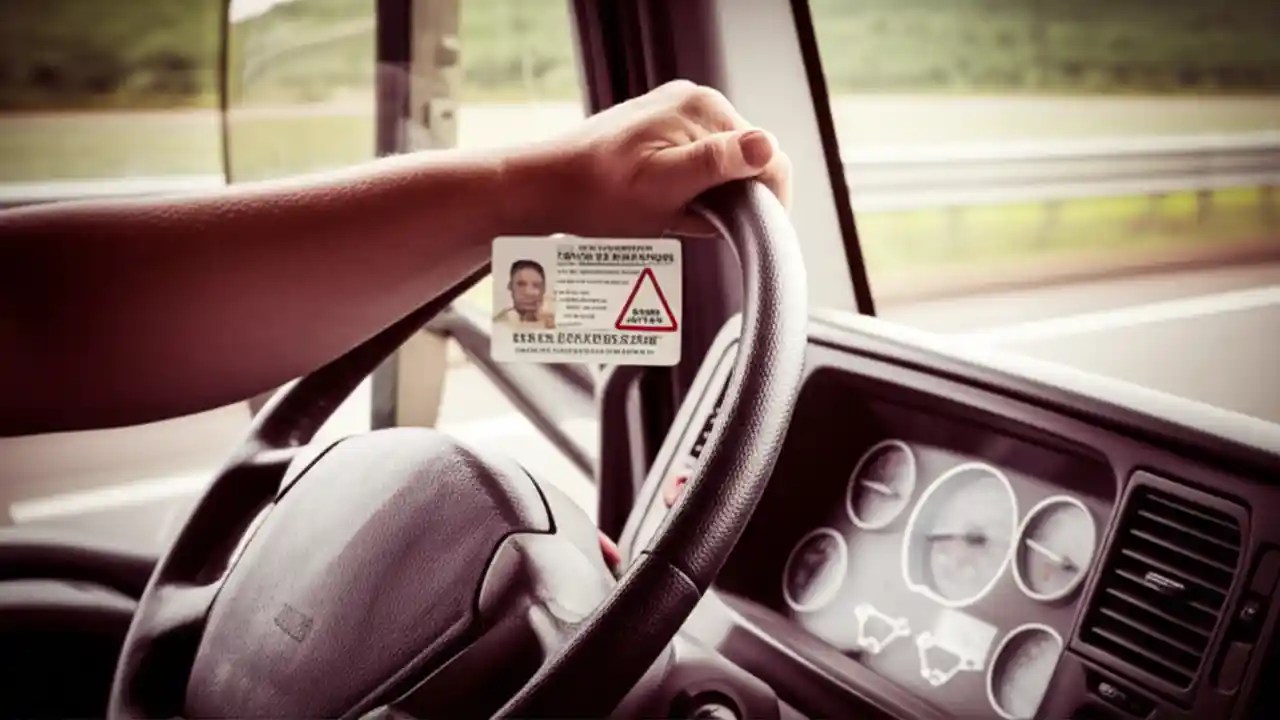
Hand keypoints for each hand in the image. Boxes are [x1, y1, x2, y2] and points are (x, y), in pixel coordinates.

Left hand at [508, 80, 791, 236]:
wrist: (547, 189)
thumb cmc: (597, 196)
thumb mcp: (662, 189)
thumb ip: (714, 166)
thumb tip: (764, 147)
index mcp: (702, 109)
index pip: (766, 155)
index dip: (770, 200)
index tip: (757, 234)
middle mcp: (695, 102)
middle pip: (746, 160)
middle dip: (736, 198)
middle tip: (702, 227)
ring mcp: (678, 113)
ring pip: (724, 164)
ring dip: (714, 196)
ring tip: (680, 215)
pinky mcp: (663, 128)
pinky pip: (699, 161)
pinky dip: (694, 188)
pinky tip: (669, 203)